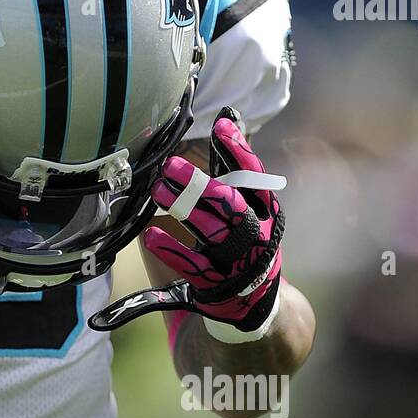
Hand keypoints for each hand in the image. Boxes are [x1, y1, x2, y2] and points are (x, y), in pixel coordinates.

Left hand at [141, 110, 283, 330]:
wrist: (255, 300)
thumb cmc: (244, 237)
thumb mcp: (245, 202)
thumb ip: (233, 165)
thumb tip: (228, 117)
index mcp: (266, 210)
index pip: (255, 176)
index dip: (239, 150)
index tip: (220, 127)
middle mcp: (258, 234)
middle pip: (231, 203)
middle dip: (200, 184)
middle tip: (170, 166)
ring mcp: (239, 261)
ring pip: (212, 231)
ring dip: (182, 208)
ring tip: (157, 192)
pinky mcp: (219, 284)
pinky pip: (193, 266)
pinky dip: (171, 249)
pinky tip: (151, 235)